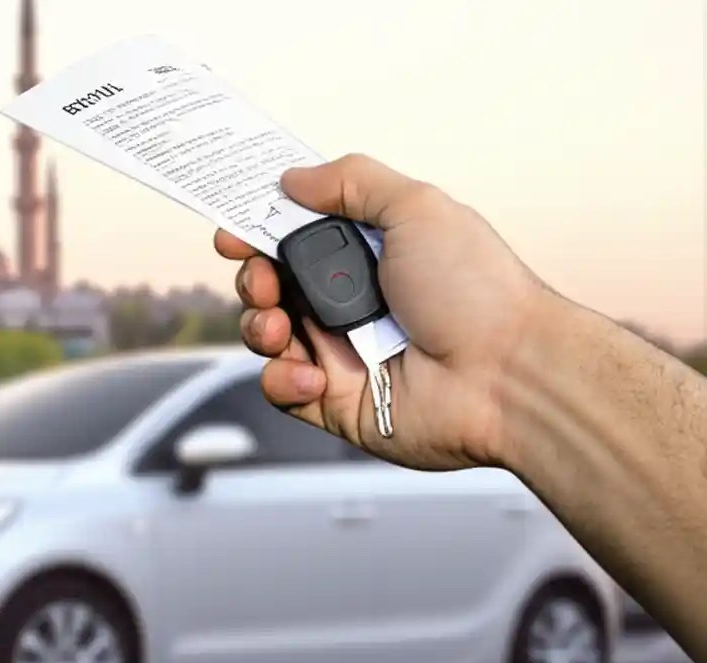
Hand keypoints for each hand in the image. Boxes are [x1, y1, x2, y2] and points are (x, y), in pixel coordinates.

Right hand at [217, 154, 549, 469]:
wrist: (510, 376)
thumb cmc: (476, 291)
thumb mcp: (416, 208)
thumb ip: (351, 182)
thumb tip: (294, 177)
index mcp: (370, 253)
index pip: (296, 236)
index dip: (258, 231)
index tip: (234, 231)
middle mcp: (353, 301)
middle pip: (271, 285)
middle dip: (252, 278)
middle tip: (261, 279)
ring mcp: (343, 353)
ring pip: (268, 336)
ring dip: (258, 326)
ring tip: (280, 326)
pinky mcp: (337, 402)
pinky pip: (283, 388)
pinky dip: (282, 379)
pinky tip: (311, 374)